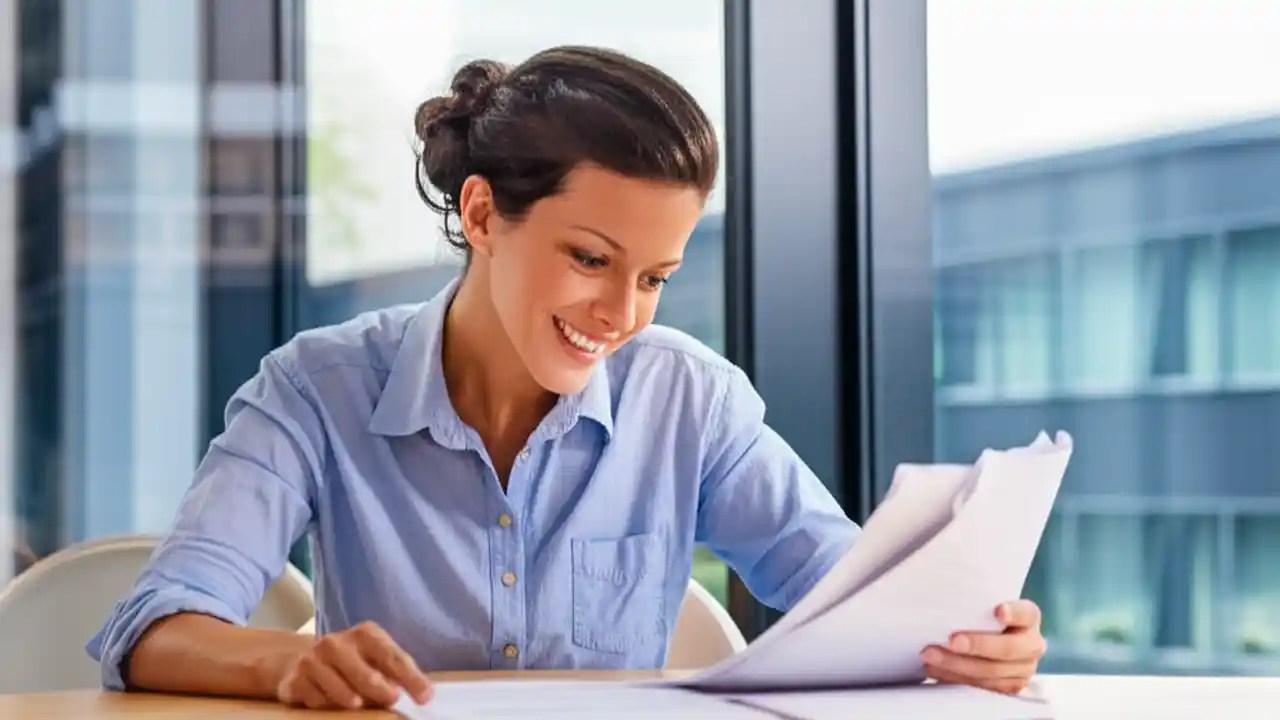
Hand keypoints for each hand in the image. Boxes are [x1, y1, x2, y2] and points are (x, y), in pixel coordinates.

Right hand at [277, 621, 432, 709]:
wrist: (302, 661)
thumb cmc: (352, 663)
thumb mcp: (375, 660)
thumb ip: (396, 674)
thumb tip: (423, 693)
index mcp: (365, 635)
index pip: (393, 658)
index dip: (411, 678)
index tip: (425, 697)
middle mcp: (337, 643)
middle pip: (366, 674)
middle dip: (381, 690)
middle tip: (392, 699)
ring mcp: (314, 660)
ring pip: (339, 689)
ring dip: (352, 700)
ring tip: (359, 704)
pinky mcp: (296, 679)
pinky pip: (316, 699)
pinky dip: (327, 705)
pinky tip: (330, 704)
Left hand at [921, 600, 1046, 694]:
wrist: (990, 641)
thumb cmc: (981, 616)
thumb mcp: (983, 605)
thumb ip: (973, 603)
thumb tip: (938, 595)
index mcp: (1029, 618)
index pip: (1026, 613)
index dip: (1013, 613)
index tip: (997, 611)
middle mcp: (1031, 645)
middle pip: (1008, 648)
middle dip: (977, 645)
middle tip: (951, 641)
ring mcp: (1023, 670)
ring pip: (991, 672)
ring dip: (957, 665)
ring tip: (931, 655)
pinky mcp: (1008, 689)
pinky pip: (981, 687)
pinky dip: (955, 677)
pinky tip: (936, 669)